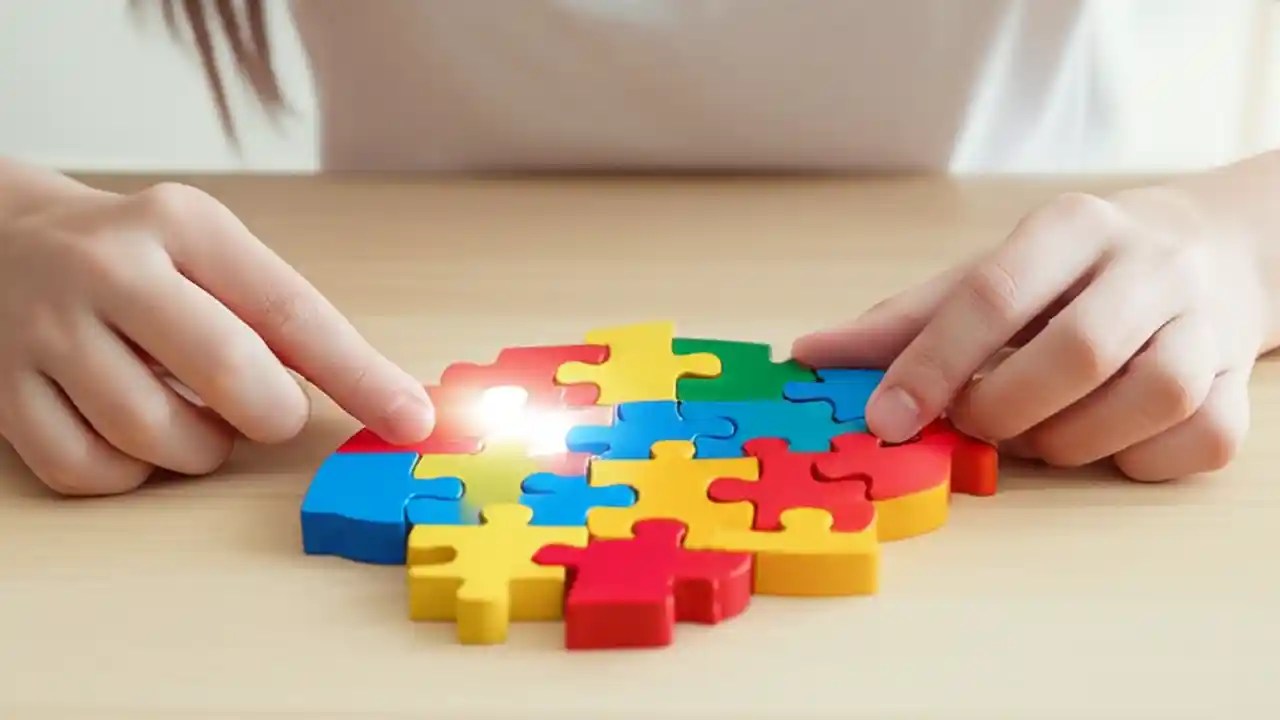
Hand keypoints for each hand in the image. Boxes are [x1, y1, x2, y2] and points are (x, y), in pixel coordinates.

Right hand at [0, 181, 433, 494]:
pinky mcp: (1, 389)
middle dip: (269, 415)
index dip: (360, 375)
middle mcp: (111, 267)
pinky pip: (89, 471)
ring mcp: (45, 329)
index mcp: (184, 225)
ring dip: (198, 449)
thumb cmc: (139, 259)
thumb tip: (389, 403)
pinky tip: (132, 435)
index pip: (292, 312)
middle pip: (230, 374)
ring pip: (157, 435)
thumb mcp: (211, 255)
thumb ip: (285, 321)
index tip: (413, 419)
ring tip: (191, 413)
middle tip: (265, 410)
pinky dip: (129, 473)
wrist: (0, 238)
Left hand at [792, 188, 1269, 480]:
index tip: (885, 418)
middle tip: (972, 426)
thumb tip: (808, 355)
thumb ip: (906, 319)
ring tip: (1034, 435)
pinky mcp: (1241, 382)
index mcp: (1071, 226)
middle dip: (1004, 409)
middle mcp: (1148, 264)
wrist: (1212, 250)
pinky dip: (1138, 460)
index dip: (932, 364)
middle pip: (1078, 352)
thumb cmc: (1072, 274)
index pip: (993, 293)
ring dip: (1071, 441)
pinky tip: (1105, 441)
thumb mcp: (989, 275)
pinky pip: (1199, 442)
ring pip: (1152, 399)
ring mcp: (1207, 322)